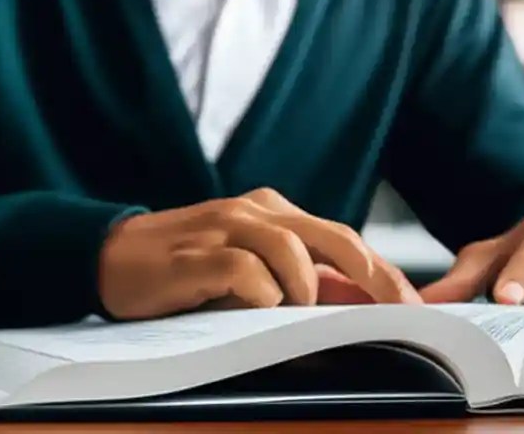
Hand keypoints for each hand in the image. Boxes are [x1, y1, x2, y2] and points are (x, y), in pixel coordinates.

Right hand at [98, 188, 421, 318]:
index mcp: (274, 212)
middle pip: (331, 234)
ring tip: (298, 312)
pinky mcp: (196, 253)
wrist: (111, 257)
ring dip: (305, 287)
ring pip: (291, 247)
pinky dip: (261, 292)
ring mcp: (225, 227)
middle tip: (398, 308)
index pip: (342, 238)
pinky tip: (255, 305)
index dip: (382, 271)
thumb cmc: (187, 268)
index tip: (413, 304)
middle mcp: (255, 211)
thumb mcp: (250, 271)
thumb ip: (299, 280)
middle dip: (373, 274)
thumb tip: (357, 301)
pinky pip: (244, 269)